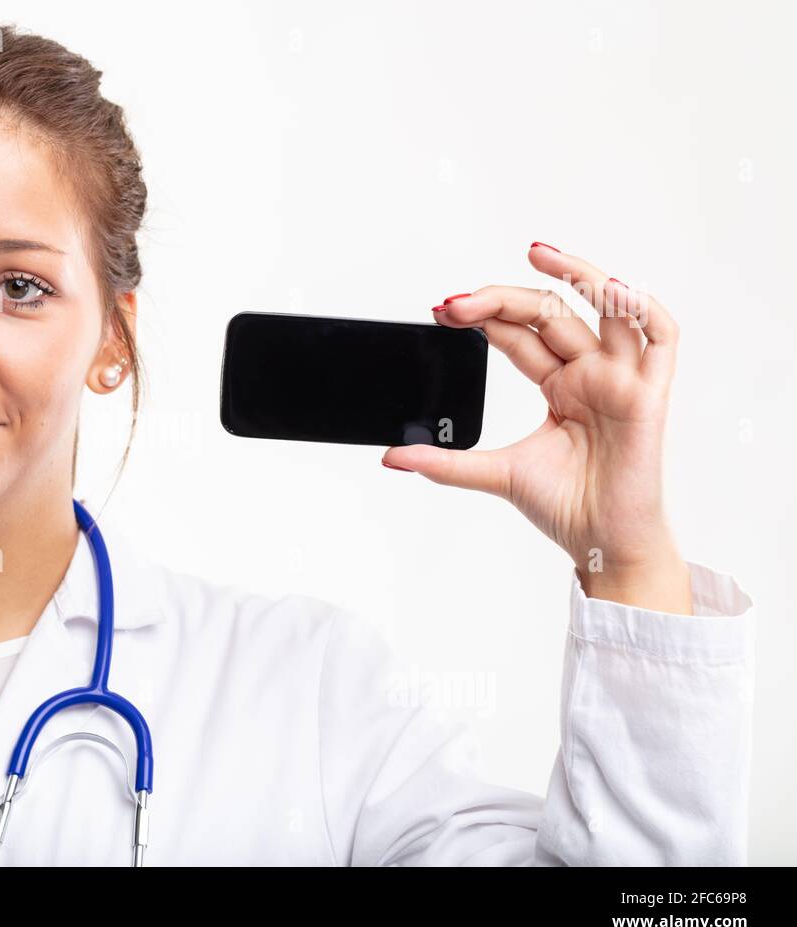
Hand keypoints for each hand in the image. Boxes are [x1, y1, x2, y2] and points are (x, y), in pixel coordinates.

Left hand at [380, 242, 692, 613]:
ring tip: (538, 253)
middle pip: (551, 314)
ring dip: (578, 275)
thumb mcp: (494, 473)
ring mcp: (621, 380)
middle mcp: (591, 374)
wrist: (601, 546)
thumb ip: (445, 462)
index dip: (484, 316)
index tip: (441, 311)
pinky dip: (641, 308)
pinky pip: (661, 338)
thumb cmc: (566, 506)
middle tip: (459, 302)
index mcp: (561, 385)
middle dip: (503, 299)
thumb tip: (392, 456)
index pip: (521, 334)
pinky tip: (611, 288)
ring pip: (608, 309)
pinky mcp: (649, 395)